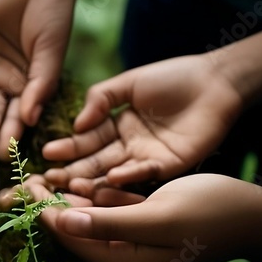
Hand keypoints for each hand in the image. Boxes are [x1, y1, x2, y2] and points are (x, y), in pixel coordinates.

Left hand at [25, 174, 257, 261]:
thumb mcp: (156, 217)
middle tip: (26, 179)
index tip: (24, 187)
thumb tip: (60, 224)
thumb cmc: (212, 213)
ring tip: (42, 176)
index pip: (74, 239)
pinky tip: (76, 180)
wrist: (258, 215)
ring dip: (69, 199)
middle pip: (78, 231)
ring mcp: (137, 243)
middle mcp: (127, 259)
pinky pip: (112, 211)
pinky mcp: (147, 225)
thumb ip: (107, 223)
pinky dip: (95, 196)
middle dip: (51, 207)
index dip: (46, 214)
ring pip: (93, 219)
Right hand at [42, 54, 243, 195]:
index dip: (67, 148)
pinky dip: (129, 176)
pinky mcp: (169, 166)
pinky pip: (145, 174)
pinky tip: (112, 177)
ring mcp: (147, 158)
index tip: (46, 154)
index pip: (86, 141)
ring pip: (115, 173)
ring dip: (95, 180)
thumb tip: (77, 124)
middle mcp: (129, 146)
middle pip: (96, 161)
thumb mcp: (128, 83)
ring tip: (73, 185)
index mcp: (117, 126)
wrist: (216, 81)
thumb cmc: (173, 77)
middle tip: (50, 179)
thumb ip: (100, 99)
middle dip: (73, 170)